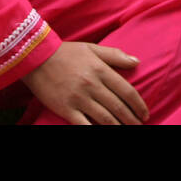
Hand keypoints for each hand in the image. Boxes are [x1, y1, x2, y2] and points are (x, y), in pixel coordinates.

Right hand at [21, 41, 148, 123]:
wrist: (35, 57)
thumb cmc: (65, 52)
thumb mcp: (91, 48)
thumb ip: (115, 55)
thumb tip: (137, 61)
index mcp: (100, 69)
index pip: (126, 91)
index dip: (139, 104)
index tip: (145, 113)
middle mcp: (92, 85)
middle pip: (118, 107)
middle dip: (132, 119)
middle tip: (139, 125)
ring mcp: (79, 98)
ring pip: (105, 119)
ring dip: (119, 127)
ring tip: (126, 131)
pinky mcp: (66, 109)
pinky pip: (85, 126)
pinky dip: (97, 131)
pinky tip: (105, 133)